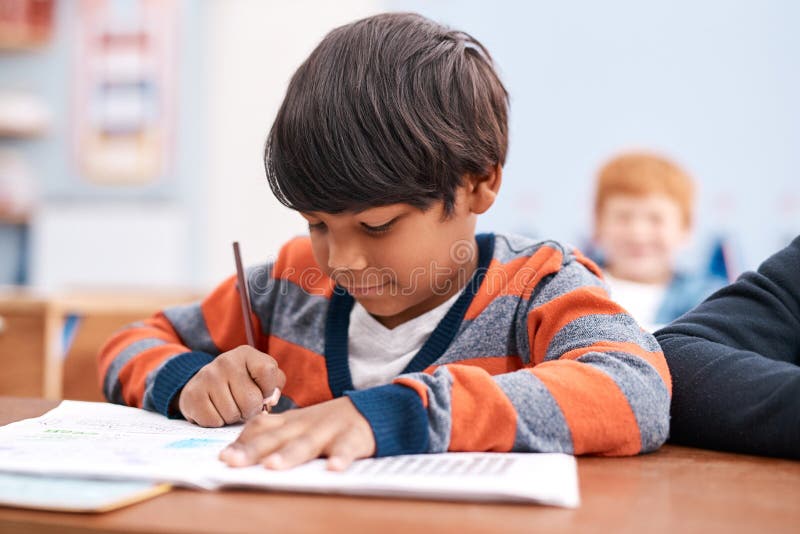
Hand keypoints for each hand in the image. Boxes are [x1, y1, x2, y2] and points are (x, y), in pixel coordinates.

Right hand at [177, 346, 285, 426]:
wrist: (205, 385)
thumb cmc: (242, 383)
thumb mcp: (261, 377)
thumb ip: (275, 385)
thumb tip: (270, 400)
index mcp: (246, 353)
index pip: (267, 371)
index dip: (269, 389)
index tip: (262, 392)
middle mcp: (225, 361)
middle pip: (251, 400)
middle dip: (250, 410)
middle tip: (243, 405)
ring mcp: (207, 376)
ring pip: (232, 413)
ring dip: (233, 417)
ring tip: (229, 406)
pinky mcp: (193, 394)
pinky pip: (214, 421)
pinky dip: (217, 422)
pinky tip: (215, 410)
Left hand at [218, 397, 375, 470]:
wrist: (373, 409)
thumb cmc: (331, 423)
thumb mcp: (301, 424)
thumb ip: (275, 434)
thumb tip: (238, 452)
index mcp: (292, 422)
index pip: (261, 427)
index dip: (242, 442)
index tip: (223, 457)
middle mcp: (306, 424)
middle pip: (277, 438)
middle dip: (253, 450)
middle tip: (232, 461)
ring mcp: (330, 430)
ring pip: (307, 443)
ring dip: (290, 454)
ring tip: (273, 466)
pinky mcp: (354, 437)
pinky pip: (347, 448)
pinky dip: (341, 457)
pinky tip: (334, 468)